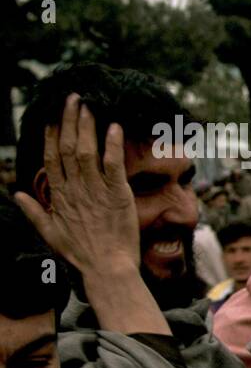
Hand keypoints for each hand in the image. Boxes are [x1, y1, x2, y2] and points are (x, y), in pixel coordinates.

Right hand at [13, 94, 140, 275]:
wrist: (107, 268)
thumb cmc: (81, 254)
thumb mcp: (50, 233)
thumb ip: (33, 212)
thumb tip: (16, 194)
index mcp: (59, 196)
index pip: (51, 159)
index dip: (51, 136)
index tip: (52, 117)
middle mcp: (75, 189)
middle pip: (67, 148)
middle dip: (69, 121)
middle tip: (73, 99)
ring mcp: (96, 191)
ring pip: (87, 152)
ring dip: (87, 126)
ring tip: (88, 105)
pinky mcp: (118, 196)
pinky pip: (113, 165)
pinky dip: (113, 145)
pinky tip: (114, 127)